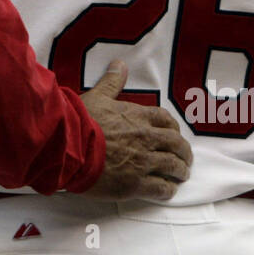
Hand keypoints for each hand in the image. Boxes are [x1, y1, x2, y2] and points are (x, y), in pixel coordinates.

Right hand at [79, 60, 192, 200]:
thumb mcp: (97, 96)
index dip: (172, 127)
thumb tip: (120, 64)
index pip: (165, 119)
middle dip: (183, 151)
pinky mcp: (136, 184)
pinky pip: (161, 188)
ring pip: (172, 166)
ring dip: (180, 170)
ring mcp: (143, 162)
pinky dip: (168, 190)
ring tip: (182, 174)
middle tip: (184, 157)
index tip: (174, 133)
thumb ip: (111, 82)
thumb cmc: (80, 121)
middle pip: (175, 144)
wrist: (69, 146)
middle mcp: (146, 138)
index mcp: (138, 116)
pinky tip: (168, 190)